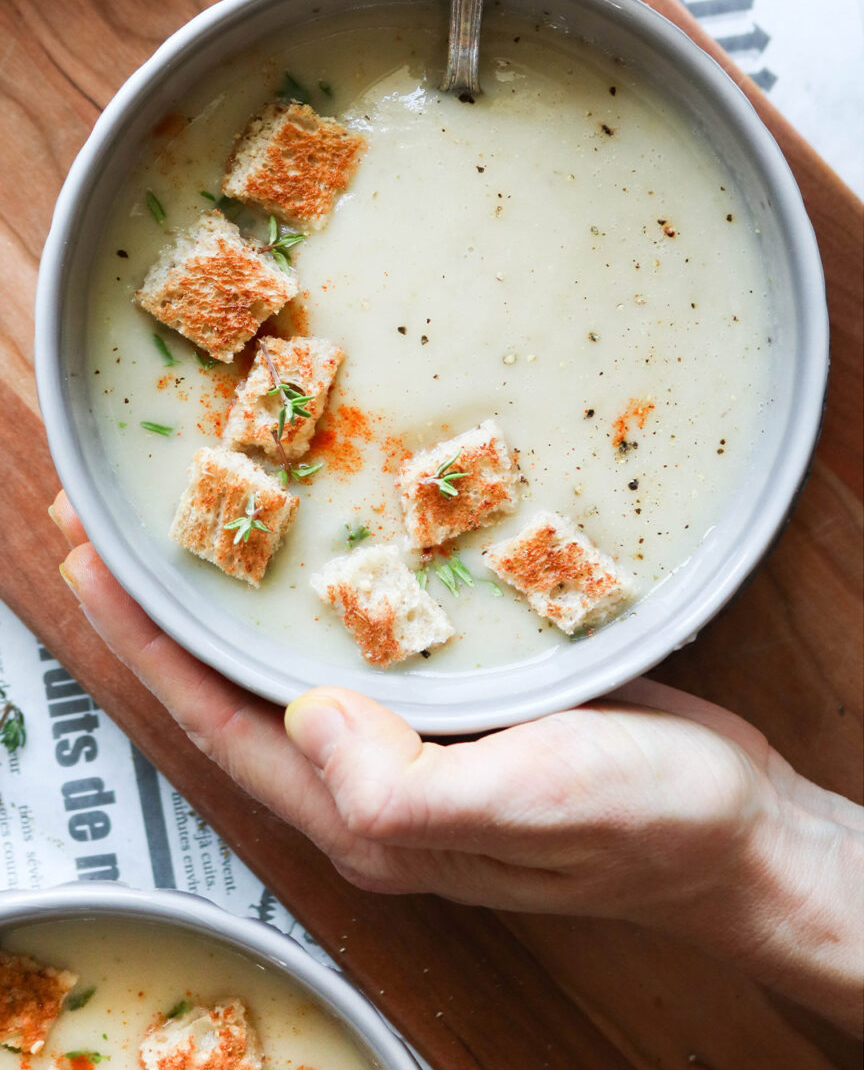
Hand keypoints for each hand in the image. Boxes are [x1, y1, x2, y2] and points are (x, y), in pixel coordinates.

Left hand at [50, 490, 862, 1032]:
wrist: (738, 828)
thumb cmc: (643, 826)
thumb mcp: (523, 806)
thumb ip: (404, 785)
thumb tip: (306, 721)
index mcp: (370, 813)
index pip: (220, 722)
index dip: (146, 643)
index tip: (93, 561)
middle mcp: (376, 780)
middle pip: (237, 690)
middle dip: (164, 613)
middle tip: (110, 526)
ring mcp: (418, 742)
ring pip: (293, 663)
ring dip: (230, 600)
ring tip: (192, 525)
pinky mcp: (463, 704)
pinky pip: (363, 643)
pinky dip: (318, 595)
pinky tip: (315, 554)